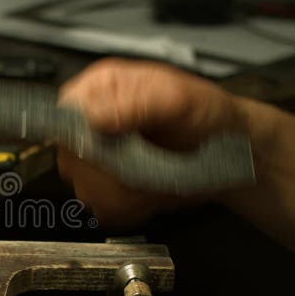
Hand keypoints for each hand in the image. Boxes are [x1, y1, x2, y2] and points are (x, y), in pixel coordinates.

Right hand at [56, 57, 249, 226]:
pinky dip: (125, 208)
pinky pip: (97, 205)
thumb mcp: (179, 100)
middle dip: (111, 173)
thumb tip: (96, 117)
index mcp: (101, 87)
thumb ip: (138, 104)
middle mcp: (91, 119)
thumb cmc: (208, 116)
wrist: (229, 151)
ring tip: (155, 182)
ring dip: (122, 194)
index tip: (111, 155)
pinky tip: (148, 194)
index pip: (65, 115)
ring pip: (84, 186)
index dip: (84, 139)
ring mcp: (94, 154)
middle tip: (147, 170)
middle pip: (72, 156)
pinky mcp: (102, 182)